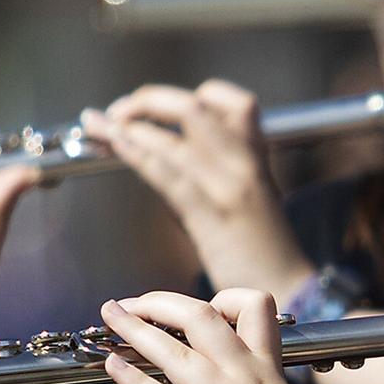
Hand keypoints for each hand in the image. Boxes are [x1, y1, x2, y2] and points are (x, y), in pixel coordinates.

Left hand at [80, 81, 314, 304]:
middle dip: (146, 101)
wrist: (285, 287)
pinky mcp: (210, 214)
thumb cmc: (262, 248)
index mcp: (259, 155)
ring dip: (126, 125)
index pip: (235, 101)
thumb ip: (210, 170)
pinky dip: (134, 153)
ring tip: (98, 124)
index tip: (160, 106)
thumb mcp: (246, 196)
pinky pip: (165, 174)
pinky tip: (114, 146)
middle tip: (118, 112)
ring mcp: (229, 186)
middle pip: (192, 107)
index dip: (194, 95)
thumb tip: (159, 152)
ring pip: (171, 138)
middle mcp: (245, 162)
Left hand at [98, 289, 344, 383]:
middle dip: (158, 302)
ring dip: (134, 328)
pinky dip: (132, 380)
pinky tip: (113, 367)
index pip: (252, 306)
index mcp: (269, 367)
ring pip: (173, 350)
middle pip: (199, 315)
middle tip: (132, 304)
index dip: (222, 298)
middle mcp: (247, 376)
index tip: (198, 309)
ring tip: (111, 316)